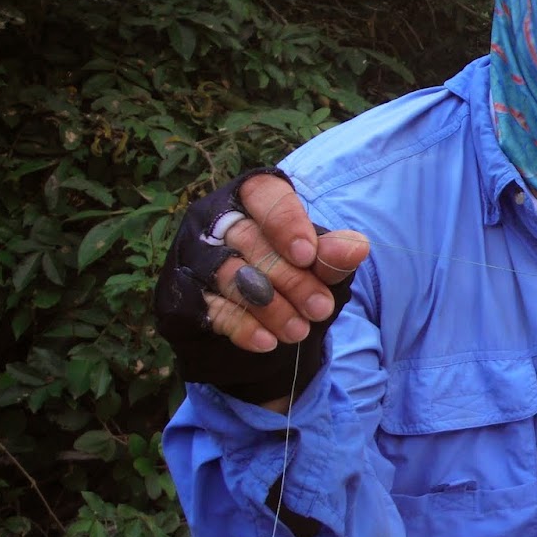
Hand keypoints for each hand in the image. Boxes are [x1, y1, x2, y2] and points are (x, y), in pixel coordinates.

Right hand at [154, 168, 368, 403]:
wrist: (262, 327)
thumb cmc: (293, 280)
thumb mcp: (320, 268)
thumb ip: (334, 256)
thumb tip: (357, 247)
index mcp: (251, 198)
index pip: (264, 194)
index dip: (284, 221)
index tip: (307, 254)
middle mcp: (215, 220)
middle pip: (250, 240)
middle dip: (291, 278)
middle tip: (321, 309)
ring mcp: (191, 256)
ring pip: (230, 274)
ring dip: (270, 305)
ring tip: (300, 331)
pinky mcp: (179, 294)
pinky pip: (209, 308)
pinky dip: (241, 326)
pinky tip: (267, 342)